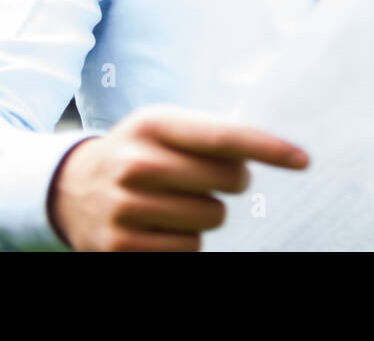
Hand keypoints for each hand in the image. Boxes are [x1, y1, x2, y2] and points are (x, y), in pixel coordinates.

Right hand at [46, 103, 308, 250]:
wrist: (70, 187)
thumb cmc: (140, 152)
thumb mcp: (164, 127)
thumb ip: (213, 132)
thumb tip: (276, 148)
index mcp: (153, 124)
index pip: (225, 136)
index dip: (268, 148)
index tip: (303, 159)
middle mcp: (135, 163)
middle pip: (228, 182)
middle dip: (233, 182)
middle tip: (209, 179)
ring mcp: (124, 207)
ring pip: (212, 219)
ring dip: (208, 214)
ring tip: (177, 201)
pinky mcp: (119, 247)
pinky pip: (189, 250)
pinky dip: (186, 240)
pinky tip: (161, 226)